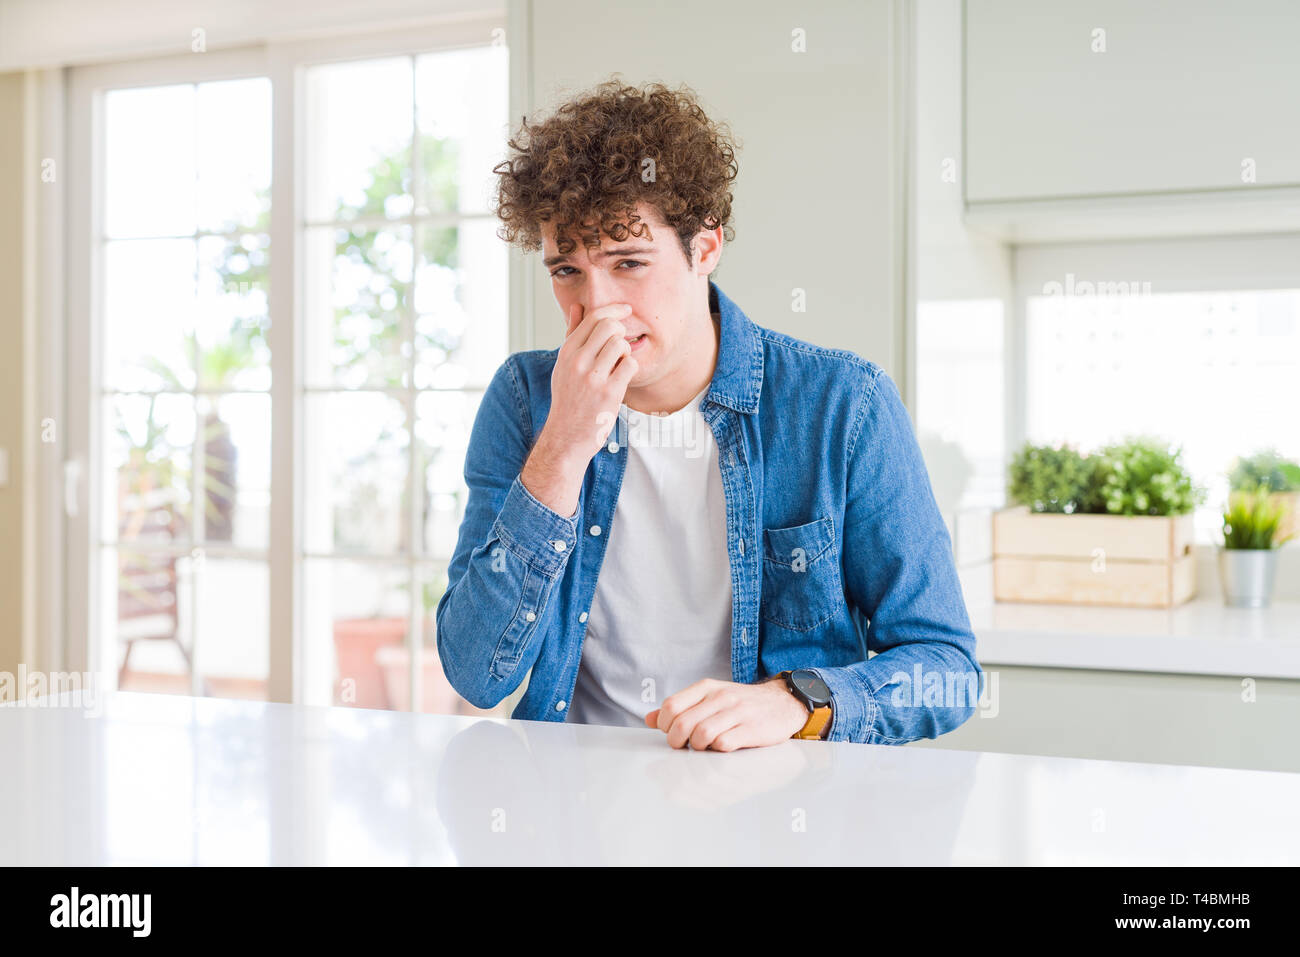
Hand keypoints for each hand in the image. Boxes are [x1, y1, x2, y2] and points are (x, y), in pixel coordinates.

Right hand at [521, 301, 638, 515]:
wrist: (566, 436)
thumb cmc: (568, 399)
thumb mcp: (563, 364)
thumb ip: (572, 334)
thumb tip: (577, 306)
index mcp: (567, 352)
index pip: (594, 317)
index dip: (614, 310)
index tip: (626, 310)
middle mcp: (577, 362)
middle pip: (610, 327)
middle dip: (621, 331)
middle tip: (621, 344)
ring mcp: (593, 378)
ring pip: (621, 345)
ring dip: (625, 352)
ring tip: (618, 365)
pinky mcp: (609, 393)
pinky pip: (630, 365)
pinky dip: (630, 369)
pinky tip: (622, 377)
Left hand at [643, 678, 810, 750]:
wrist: (783, 703)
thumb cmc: (741, 704)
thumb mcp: (710, 698)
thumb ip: (680, 708)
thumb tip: (649, 719)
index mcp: (706, 688)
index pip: (671, 706)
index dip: (665, 725)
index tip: (672, 733)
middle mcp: (720, 697)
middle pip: (682, 723)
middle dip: (676, 741)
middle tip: (683, 746)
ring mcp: (737, 712)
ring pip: (701, 734)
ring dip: (697, 747)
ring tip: (703, 747)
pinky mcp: (751, 729)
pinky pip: (723, 744)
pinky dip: (717, 751)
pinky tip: (721, 748)